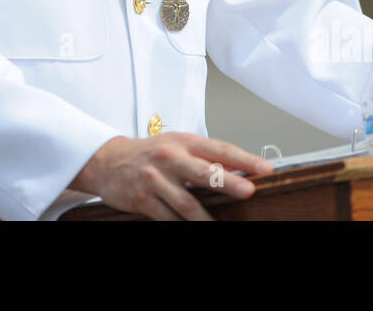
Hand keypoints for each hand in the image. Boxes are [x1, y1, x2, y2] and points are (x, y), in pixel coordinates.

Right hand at [68, 133, 273, 220]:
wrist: (107, 160)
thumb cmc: (150, 153)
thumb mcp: (177, 145)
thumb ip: (205, 157)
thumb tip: (238, 169)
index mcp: (183, 141)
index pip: (219, 149)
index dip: (244, 159)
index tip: (265, 169)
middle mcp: (169, 158)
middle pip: (203, 172)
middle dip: (228, 182)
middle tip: (249, 191)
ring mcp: (155, 180)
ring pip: (187, 203)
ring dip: (207, 219)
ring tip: (222, 227)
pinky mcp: (142, 200)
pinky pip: (168, 219)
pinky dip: (182, 227)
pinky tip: (194, 230)